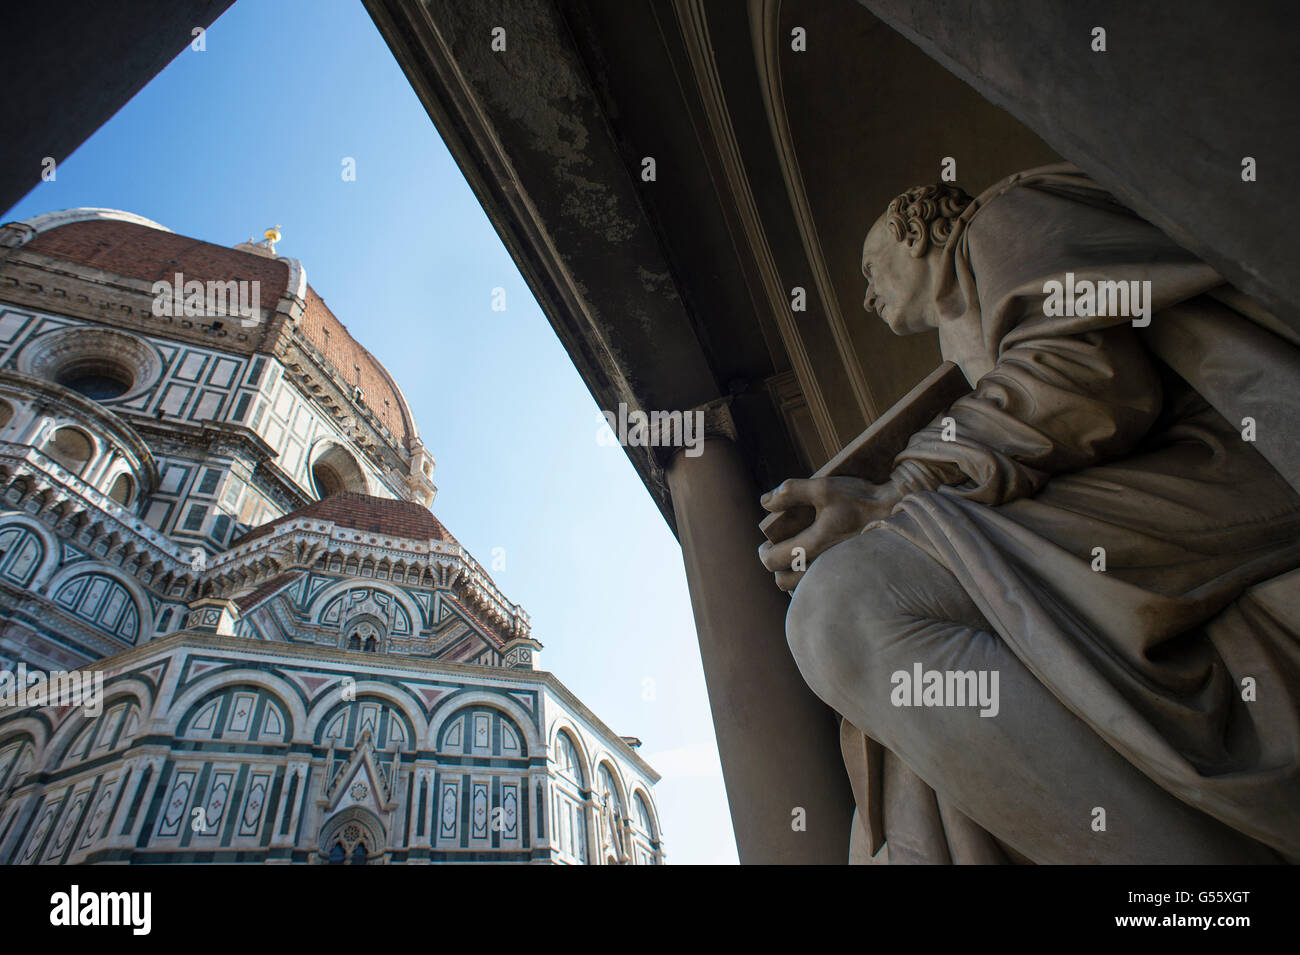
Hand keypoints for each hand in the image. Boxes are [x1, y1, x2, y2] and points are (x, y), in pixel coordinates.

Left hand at [758, 476, 899, 591]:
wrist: (900, 515)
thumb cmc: (862, 500)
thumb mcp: (826, 487)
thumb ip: (791, 491)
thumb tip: (765, 501)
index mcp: (815, 545)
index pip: (774, 561)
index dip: (764, 553)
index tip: (766, 546)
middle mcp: (825, 567)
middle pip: (784, 583)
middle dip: (777, 569)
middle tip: (779, 553)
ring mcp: (838, 576)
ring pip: (803, 592)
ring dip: (794, 578)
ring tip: (798, 561)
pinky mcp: (850, 580)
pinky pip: (822, 592)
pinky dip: (813, 584)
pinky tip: (817, 567)